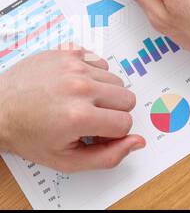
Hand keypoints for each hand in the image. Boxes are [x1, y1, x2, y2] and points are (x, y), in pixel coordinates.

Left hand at [0, 49, 141, 171]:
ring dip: (104, 93)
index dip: (111, 133)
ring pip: (117, 80)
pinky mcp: (69, 53)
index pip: (125, 123)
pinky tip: (74, 86)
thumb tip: (138, 141)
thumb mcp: (66, 160)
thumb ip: (107, 156)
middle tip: (89, 118)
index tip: (93, 133)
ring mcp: (74, 67)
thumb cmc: (28, 135)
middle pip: (127, 98)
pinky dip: (94, 76)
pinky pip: (101, 63)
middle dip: (112, 112)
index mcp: (78, 116)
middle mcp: (80, 88)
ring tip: (80, 102)